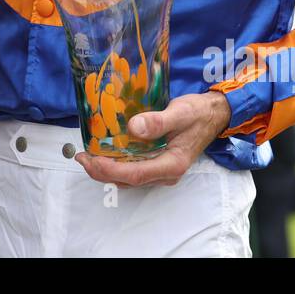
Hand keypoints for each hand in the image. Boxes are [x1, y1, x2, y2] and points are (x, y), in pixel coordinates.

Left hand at [74, 91, 230, 188]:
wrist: (213, 115)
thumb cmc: (197, 113)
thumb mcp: (180, 112)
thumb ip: (157, 121)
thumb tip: (133, 128)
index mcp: (172, 164)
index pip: (136, 174)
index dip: (111, 170)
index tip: (91, 159)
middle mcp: (165, 173)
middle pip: (128, 180)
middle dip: (102, 172)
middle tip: (81, 157)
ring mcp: (161, 170)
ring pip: (129, 178)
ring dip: (106, 170)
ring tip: (87, 156)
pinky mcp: (157, 164)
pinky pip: (133, 170)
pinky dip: (116, 165)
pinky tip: (105, 152)